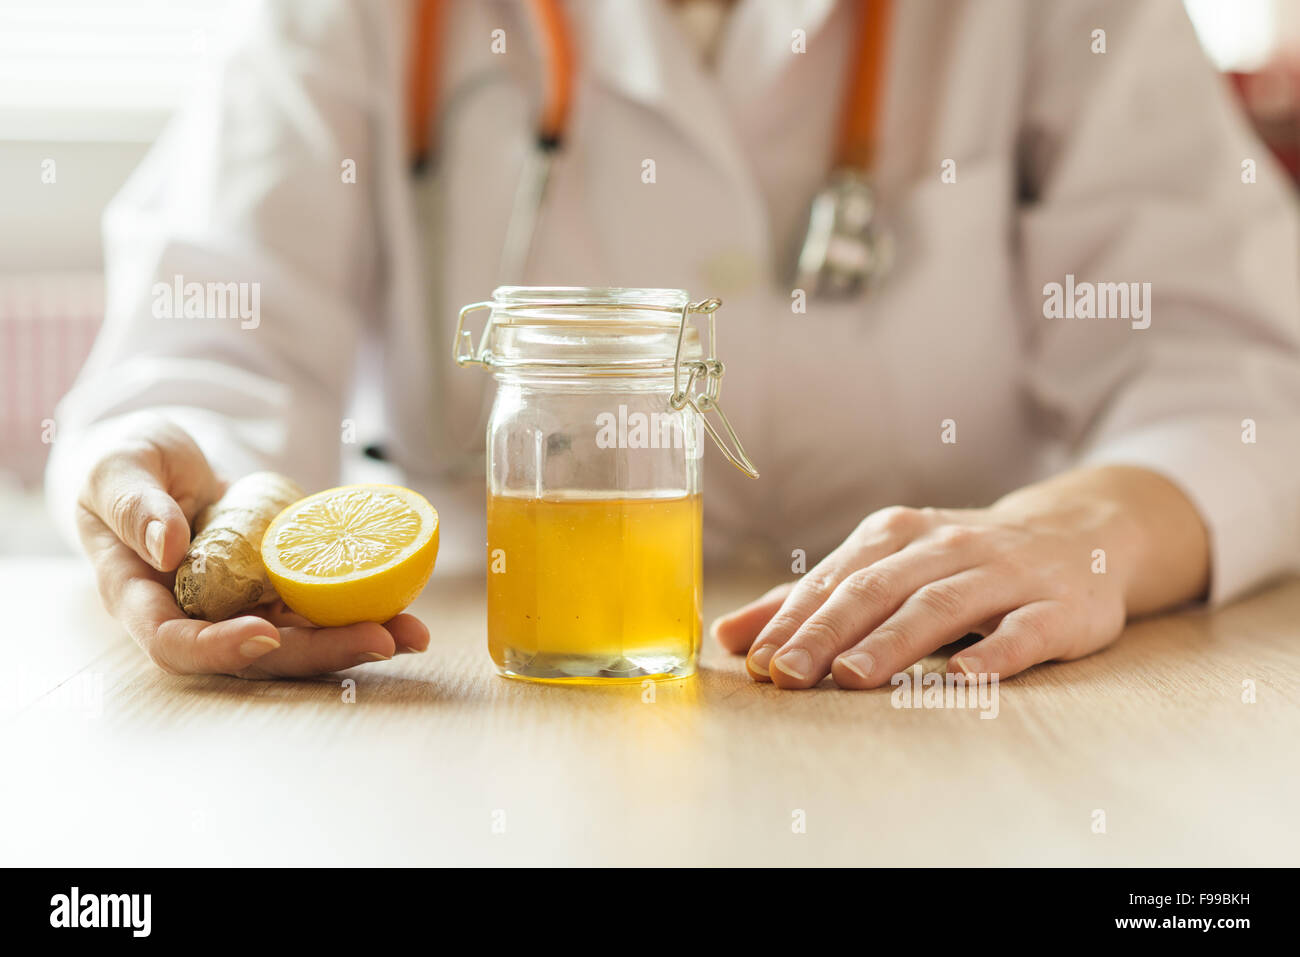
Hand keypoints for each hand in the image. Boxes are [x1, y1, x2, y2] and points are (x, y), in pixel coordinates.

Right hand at [73, 412, 429, 676]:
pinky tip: (407, 606)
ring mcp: (243, 605)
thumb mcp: (116, 468)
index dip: (220, 648)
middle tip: (380, 640)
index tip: (265, 635)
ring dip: (356, 639)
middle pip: (258, 654)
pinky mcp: (278, 588)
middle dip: (320, 653)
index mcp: (142, 598)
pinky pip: (319, 607)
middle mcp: (198, 614)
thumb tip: (167, 546)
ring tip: (413, 633)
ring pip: (299, 638)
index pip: (176, 643)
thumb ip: (132, 504)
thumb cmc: (126, 463)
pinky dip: (362, 608)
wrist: (161, 462)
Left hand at [712, 466, 1208, 688]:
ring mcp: (1005, 574)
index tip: (756, 661)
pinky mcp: (1059, 607)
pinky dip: (994, 652)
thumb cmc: (961, 561)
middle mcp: (947, 547)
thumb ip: (811, 602)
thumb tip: (728, 636)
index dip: (793, 621)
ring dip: (893, 641)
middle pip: (878, 590)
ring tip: (851, 675)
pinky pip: (1024, 631)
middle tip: (786, 673)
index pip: (835, 580)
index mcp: (897, 534)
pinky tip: (963, 676)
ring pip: (941, 606)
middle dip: (827, 632)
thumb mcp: (885, 566)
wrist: (1079, 534)